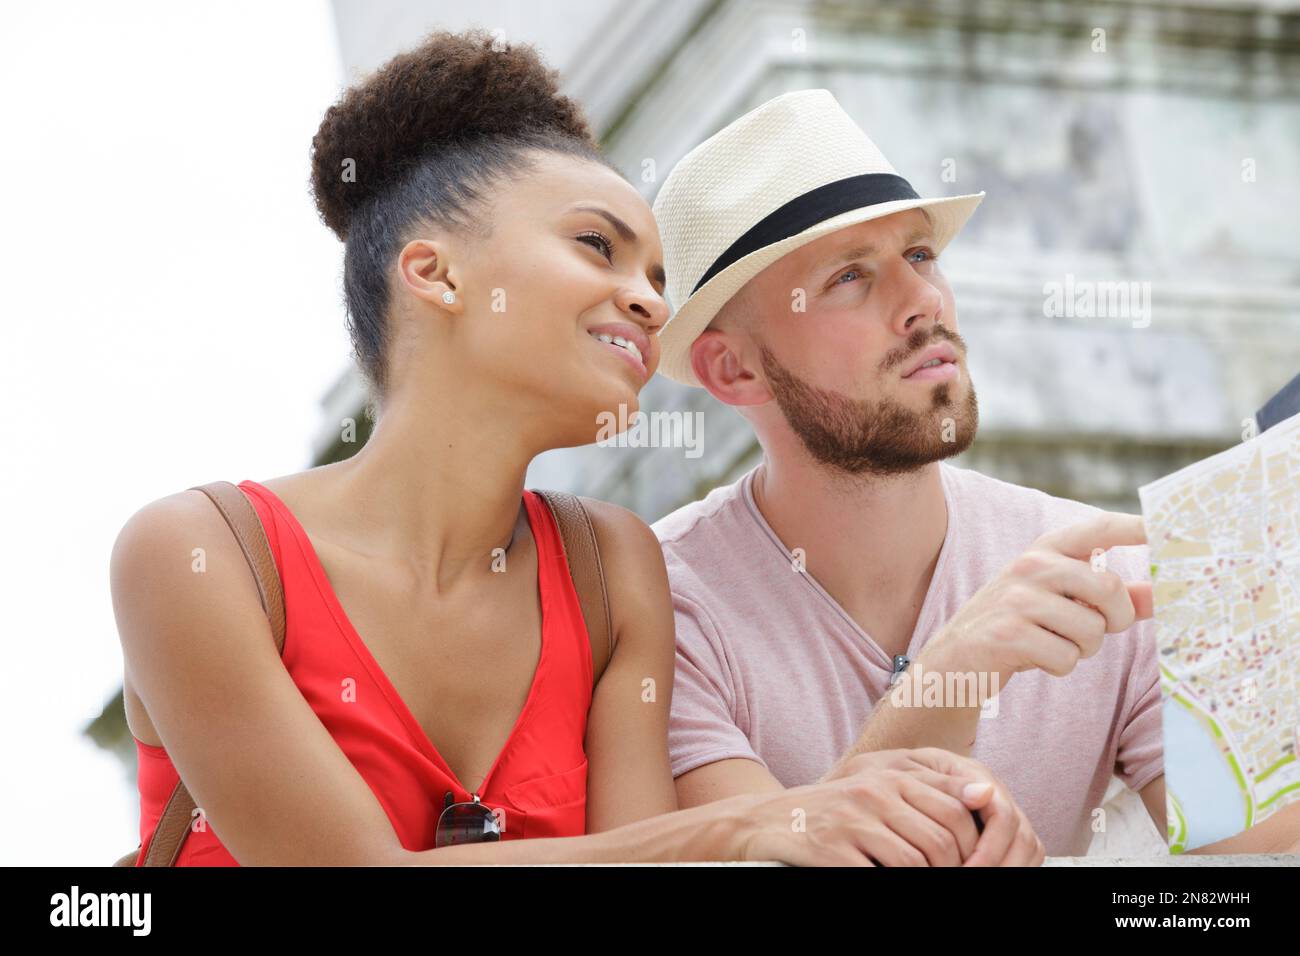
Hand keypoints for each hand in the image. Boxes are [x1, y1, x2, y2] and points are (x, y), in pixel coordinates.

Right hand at [736, 748, 1041, 865]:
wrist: (767, 822)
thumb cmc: (834, 812)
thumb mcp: (877, 790)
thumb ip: (928, 789)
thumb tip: (986, 792)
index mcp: (890, 776)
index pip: (956, 809)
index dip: (974, 844)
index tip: (973, 863)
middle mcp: (873, 793)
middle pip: (941, 840)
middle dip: (955, 870)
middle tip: (952, 880)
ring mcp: (852, 822)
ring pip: (915, 862)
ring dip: (927, 880)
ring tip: (925, 884)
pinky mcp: (832, 850)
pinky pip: (879, 876)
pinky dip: (890, 884)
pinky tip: (886, 883)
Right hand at [920, 512, 1153, 689]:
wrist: (955, 658)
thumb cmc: (1019, 625)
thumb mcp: (1060, 600)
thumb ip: (1111, 596)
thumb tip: (1161, 593)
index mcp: (1045, 549)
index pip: (1099, 528)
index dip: (1137, 526)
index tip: (1167, 528)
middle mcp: (1030, 566)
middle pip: (1108, 588)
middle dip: (1115, 620)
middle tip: (1097, 629)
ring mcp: (1016, 599)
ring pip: (1091, 631)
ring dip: (1083, 649)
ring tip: (1054, 644)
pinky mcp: (1007, 634)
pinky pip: (1066, 658)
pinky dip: (1059, 666)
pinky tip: (1034, 658)